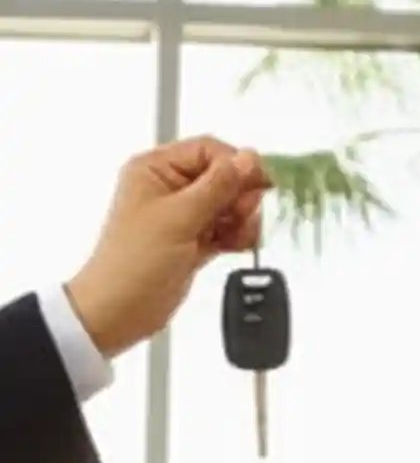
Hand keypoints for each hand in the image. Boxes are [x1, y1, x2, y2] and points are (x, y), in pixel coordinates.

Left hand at [65, 135, 272, 357]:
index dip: (236, 165)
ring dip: (242, 219)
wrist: (119, 312)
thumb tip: (249, 158)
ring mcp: (184, 214)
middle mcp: (171, 187)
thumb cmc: (133, 263)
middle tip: (238, 216)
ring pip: (232, 203)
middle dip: (240, 197)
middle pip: (225, 176)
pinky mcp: (195, 238)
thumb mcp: (179, 218)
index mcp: (156, 169)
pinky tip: (234, 246)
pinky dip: (238, 235)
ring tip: (233, 236)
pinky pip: (229, 226)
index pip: (209, 150)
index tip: (257, 184)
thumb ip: (218, 186)